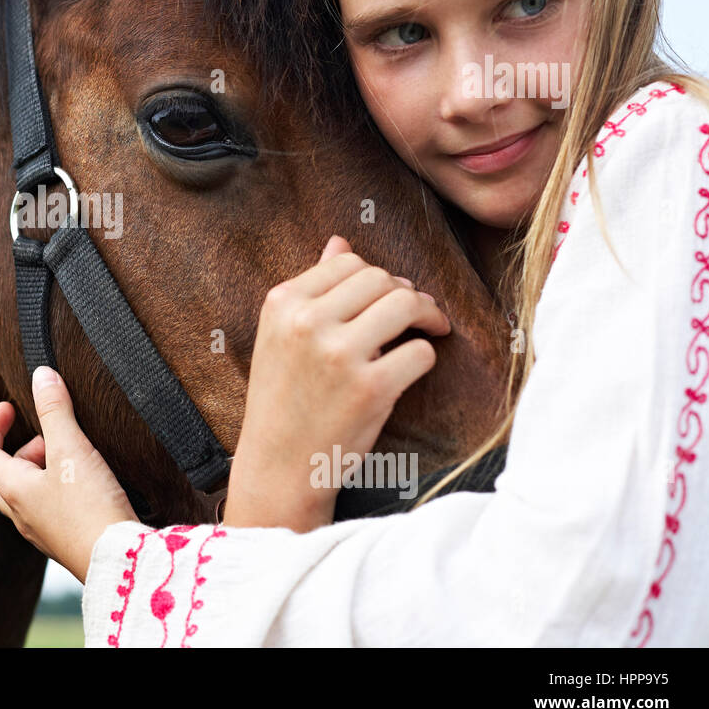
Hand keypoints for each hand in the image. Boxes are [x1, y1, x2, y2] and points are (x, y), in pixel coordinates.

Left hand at [0, 365, 139, 583]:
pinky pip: (51, 508)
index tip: (10, 407)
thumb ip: (55, 410)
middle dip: (22, 450)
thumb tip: (41, 375)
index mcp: (13, 490)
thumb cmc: (91, 508)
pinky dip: (61, 487)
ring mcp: (43, 531)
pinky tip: (91, 482)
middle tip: (51, 436)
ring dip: (44, 468)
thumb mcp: (72, 449)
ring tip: (76, 455)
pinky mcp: (67, 540)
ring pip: (28, 493)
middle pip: (2, 476)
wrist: (120, 563)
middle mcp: (22, 514)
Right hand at [223, 235, 448, 530]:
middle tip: (416, 314)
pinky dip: (424, 357)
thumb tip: (339, 241)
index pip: (345, 261)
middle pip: (379, 278)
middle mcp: (307, 322)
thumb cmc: (283, 399)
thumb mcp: (281, 337)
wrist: (278, 466)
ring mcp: (339, 355)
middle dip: (405, 292)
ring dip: (427, 315)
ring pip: (405, 304)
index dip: (375, 276)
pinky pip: (420, 351)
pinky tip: (411, 369)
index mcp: (282, 303)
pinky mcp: (371, 388)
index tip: (388, 296)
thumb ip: (312, 289)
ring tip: (430, 329)